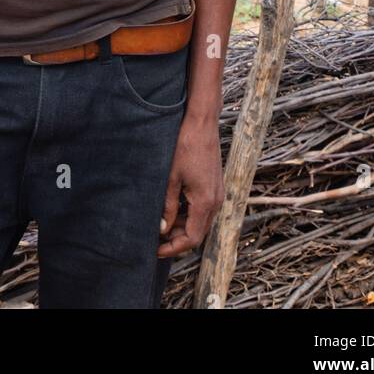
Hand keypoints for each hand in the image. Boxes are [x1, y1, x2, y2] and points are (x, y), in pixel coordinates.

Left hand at [157, 116, 223, 257]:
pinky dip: (189, 215)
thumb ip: (167, 206)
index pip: (192, 238)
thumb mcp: (171, 177)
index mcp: (205, 202)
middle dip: (177, 239)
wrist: (202, 123)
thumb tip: (162, 229)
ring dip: (183, 227)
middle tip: (156, 238)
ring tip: (161, 224)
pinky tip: (173, 209)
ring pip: (201, 222)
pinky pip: (204, 210)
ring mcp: (218, 194)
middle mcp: (216, 202)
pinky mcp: (215, 186)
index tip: (156, 250)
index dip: (174, 248)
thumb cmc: (185, 146)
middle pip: (198, 233)